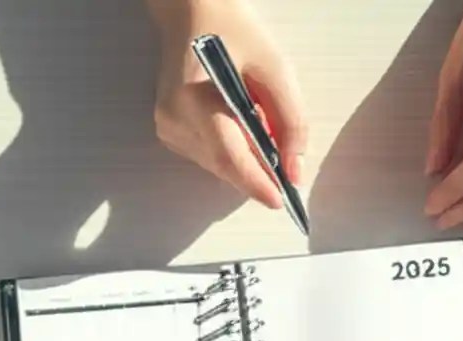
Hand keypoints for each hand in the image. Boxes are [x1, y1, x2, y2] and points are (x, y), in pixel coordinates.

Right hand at [146, 0, 306, 208]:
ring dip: (246, 161)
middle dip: (258, 173)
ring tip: (262, 133)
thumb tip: (295, 169)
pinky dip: (231, 152)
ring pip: (217, 165)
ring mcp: (167, 127)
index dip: (256, 183)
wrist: (193, 13)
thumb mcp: (275, 69)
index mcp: (195, 100)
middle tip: (286, 172)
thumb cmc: (234, 32)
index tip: (280, 201)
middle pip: (224, 165)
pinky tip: (240, 128)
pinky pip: (208, 156)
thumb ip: (291, 121)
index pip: (229, 156)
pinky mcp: (169, 131)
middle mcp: (174, 119)